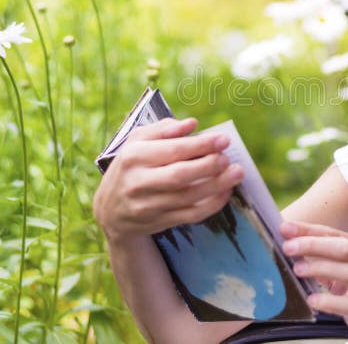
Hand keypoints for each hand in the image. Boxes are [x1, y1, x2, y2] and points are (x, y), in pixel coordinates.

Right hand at [93, 117, 244, 242]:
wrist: (111, 210)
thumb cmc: (130, 167)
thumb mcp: (136, 142)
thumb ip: (163, 130)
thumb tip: (191, 124)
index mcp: (133, 157)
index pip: (171, 150)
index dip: (200, 145)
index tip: (223, 139)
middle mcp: (138, 183)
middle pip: (180, 176)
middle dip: (209, 166)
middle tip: (228, 158)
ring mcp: (148, 206)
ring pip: (189, 197)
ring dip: (217, 186)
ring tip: (236, 173)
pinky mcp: (159, 222)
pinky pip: (191, 215)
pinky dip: (212, 204)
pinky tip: (225, 192)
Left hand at [280, 221, 347, 343]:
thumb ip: (327, 259)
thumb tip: (296, 249)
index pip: (333, 234)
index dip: (308, 230)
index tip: (286, 228)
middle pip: (341, 247)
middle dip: (312, 244)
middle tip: (288, 247)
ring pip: (347, 271)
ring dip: (319, 268)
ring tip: (298, 269)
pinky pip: (346, 303)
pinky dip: (327, 300)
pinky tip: (312, 299)